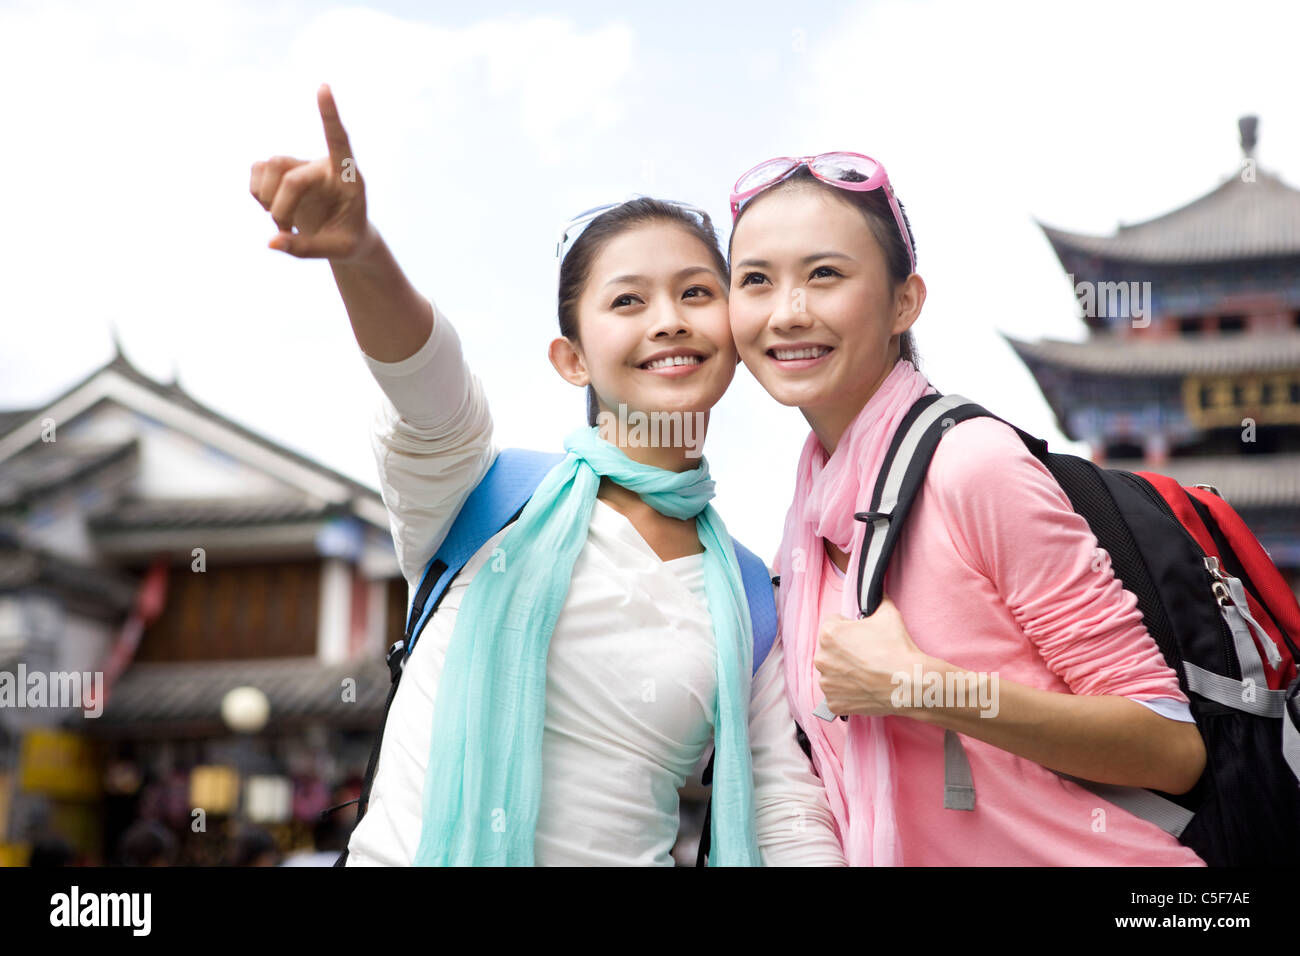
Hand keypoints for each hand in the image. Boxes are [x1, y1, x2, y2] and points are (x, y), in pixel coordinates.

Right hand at [249, 84, 374, 260]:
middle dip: (280, 207)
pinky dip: (257, 191)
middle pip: (289, 175)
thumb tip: (271, 243)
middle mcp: (324, 164)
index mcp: (348, 178)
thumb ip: (306, 249)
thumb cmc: (348, 241)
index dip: (329, 116)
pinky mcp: (284, 170)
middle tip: (284, 232)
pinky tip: (271, 207)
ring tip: (281, 221)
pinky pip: (257, 169)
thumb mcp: (338, 251)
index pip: (340, 141)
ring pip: (269, 165)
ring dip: (267, 198)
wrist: (345, 237)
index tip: (323, 87)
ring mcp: (302, 164)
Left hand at [813, 594, 930, 716]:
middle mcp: (821, 658)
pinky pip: (836, 695)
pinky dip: (847, 694)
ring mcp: (826, 683)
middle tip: (866, 656)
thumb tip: (877, 592)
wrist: (909, 683)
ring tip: (866, 673)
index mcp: (828, 633)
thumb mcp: (887, 613)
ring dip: (844, 672)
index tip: (863, 637)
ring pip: (832, 672)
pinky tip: (863, 688)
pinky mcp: (833, 703)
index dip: (850, 628)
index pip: (834, 624)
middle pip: (831, 650)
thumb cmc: (896, 648)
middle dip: (845, 651)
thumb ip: (877, 600)